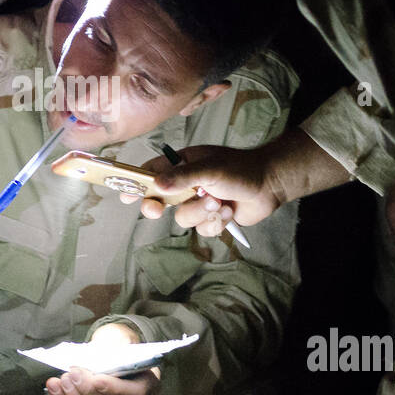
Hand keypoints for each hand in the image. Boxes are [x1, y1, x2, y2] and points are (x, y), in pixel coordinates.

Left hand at [44, 323, 159, 394]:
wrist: (112, 355)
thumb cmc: (120, 347)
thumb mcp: (122, 340)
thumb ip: (116, 345)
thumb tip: (100, 350)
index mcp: (146, 385)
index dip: (114, 389)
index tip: (96, 379)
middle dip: (89, 392)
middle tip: (73, 372)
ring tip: (63, 379)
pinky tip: (53, 385)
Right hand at [118, 144, 280, 237]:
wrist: (270, 186)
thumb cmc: (240, 169)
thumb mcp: (210, 169)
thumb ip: (183, 177)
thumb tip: (156, 185)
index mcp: (183, 165)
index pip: (152, 173)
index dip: (136, 184)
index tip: (124, 195)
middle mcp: (187, 185)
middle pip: (159, 201)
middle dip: (158, 207)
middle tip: (156, 210)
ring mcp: (198, 203)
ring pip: (183, 218)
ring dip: (201, 213)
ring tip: (219, 203)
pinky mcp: (211, 219)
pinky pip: (202, 230)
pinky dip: (215, 223)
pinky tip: (229, 213)